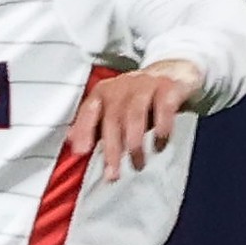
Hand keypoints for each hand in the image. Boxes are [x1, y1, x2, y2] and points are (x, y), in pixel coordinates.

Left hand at [67, 59, 200, 180]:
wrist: (173, 71)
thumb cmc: (138, 95)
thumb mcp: (114, 108)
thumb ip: (94, 125)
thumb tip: (72, 144)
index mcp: (105, 92)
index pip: (89, 111)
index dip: (83, 131)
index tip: (81, 152)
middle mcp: (123, 87)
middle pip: (113, 118)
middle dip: (112, 149)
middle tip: (113, 173)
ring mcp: (146, 85)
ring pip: (135, 114)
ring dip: (135, 142)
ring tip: (137, 163)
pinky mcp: (168, 88)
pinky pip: (164, 108)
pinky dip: (162, 128)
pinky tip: (160, 144)